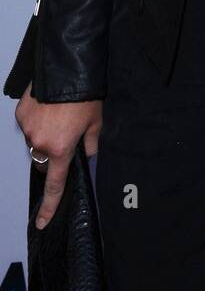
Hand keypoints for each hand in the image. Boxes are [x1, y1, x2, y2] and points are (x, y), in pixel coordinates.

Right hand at [15, 82, 102, 228]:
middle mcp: (40, 143)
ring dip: (43, 138)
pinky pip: (28, 126)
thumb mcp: (96, 122)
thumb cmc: (86, 95)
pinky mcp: (20, 114)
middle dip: (51, 157)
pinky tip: (48, 108)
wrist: (67, 68)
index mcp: (60, 149)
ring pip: (34, 144)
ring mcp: (28, 129)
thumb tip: (89, 157)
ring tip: (58, 117)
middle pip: (42, 163)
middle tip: (65, 139)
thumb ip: (91, 144)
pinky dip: (36, 122)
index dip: (48, 206)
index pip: (54, 185)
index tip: (41, 222)